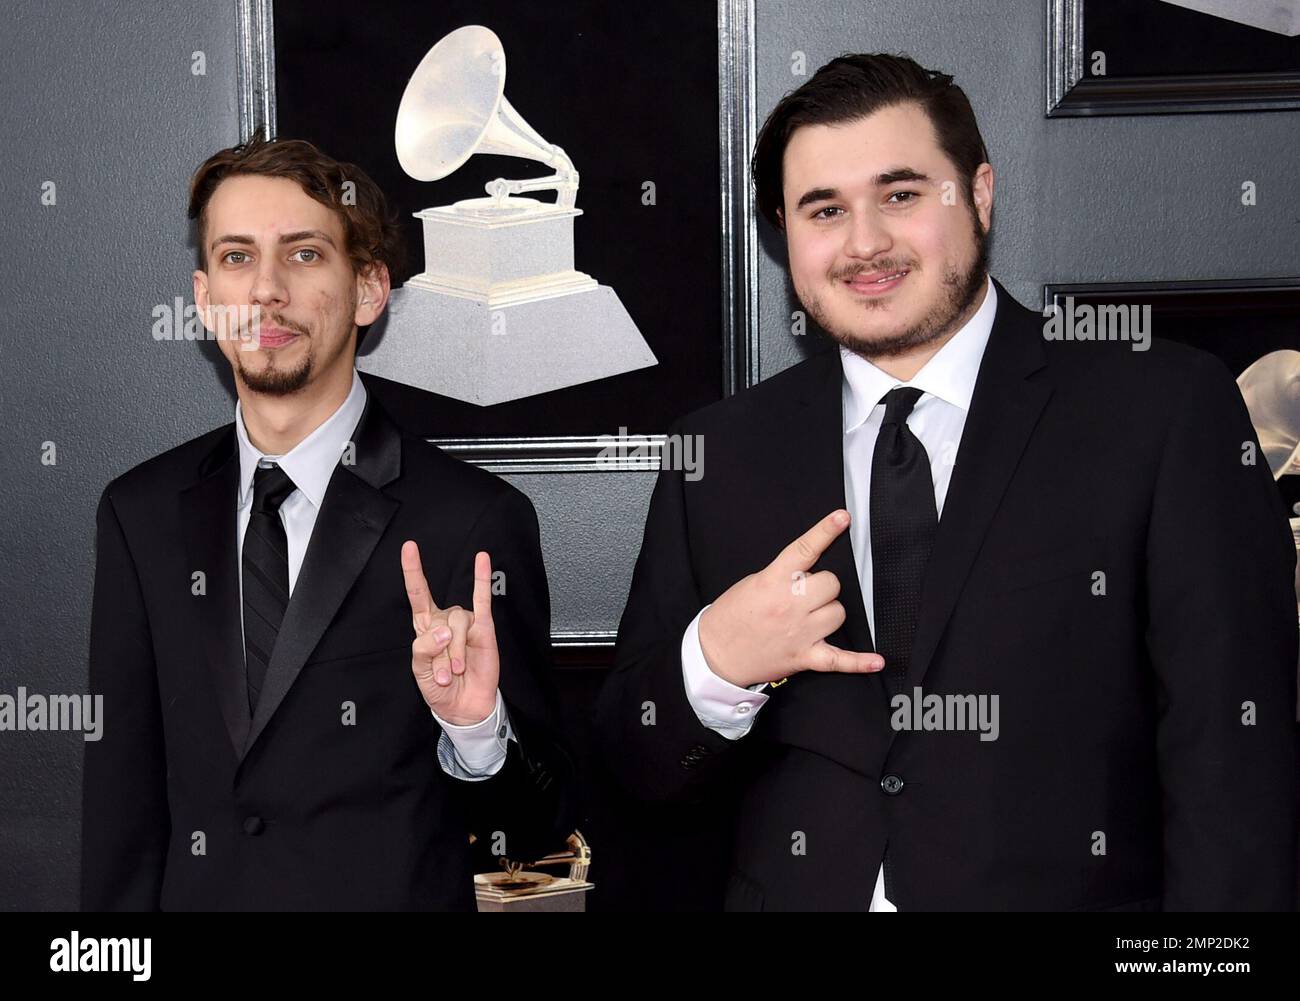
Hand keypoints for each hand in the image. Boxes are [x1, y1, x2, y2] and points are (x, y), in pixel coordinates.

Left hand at [402, 541, 499, 725]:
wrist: (464, 706)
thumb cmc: (441, 689)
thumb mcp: (420, 672)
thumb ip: (425, 649)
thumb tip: (444, 632)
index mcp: (425, 627)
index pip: (418, 593)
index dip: (413, 570)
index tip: (409, 548)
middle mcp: (444, 621)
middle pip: (439, 620)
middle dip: (440, 651)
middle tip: (443, 674)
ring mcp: (465, 623)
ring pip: (457, 624)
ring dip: (455, 651)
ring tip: (456, 670)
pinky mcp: (484, 628)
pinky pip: (483, 600)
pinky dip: (482, 579)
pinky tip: (482, 559)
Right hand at [697, 509, 883, 687]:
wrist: (714, 654)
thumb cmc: (730, 617)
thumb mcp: (751, 583)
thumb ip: (782, 576)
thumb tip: (808, 574)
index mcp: (773, 582)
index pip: (805, 549)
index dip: (825, 531)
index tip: (842, 518)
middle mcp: (790, 605)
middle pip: (831, 583)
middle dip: (822, 585)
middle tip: (805, 593)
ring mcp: (800, 632)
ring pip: (838, 613)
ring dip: (829, 612)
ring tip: (810, 617)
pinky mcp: (804, 657)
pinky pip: (839, 660)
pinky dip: (858, 662)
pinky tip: (875, 660)